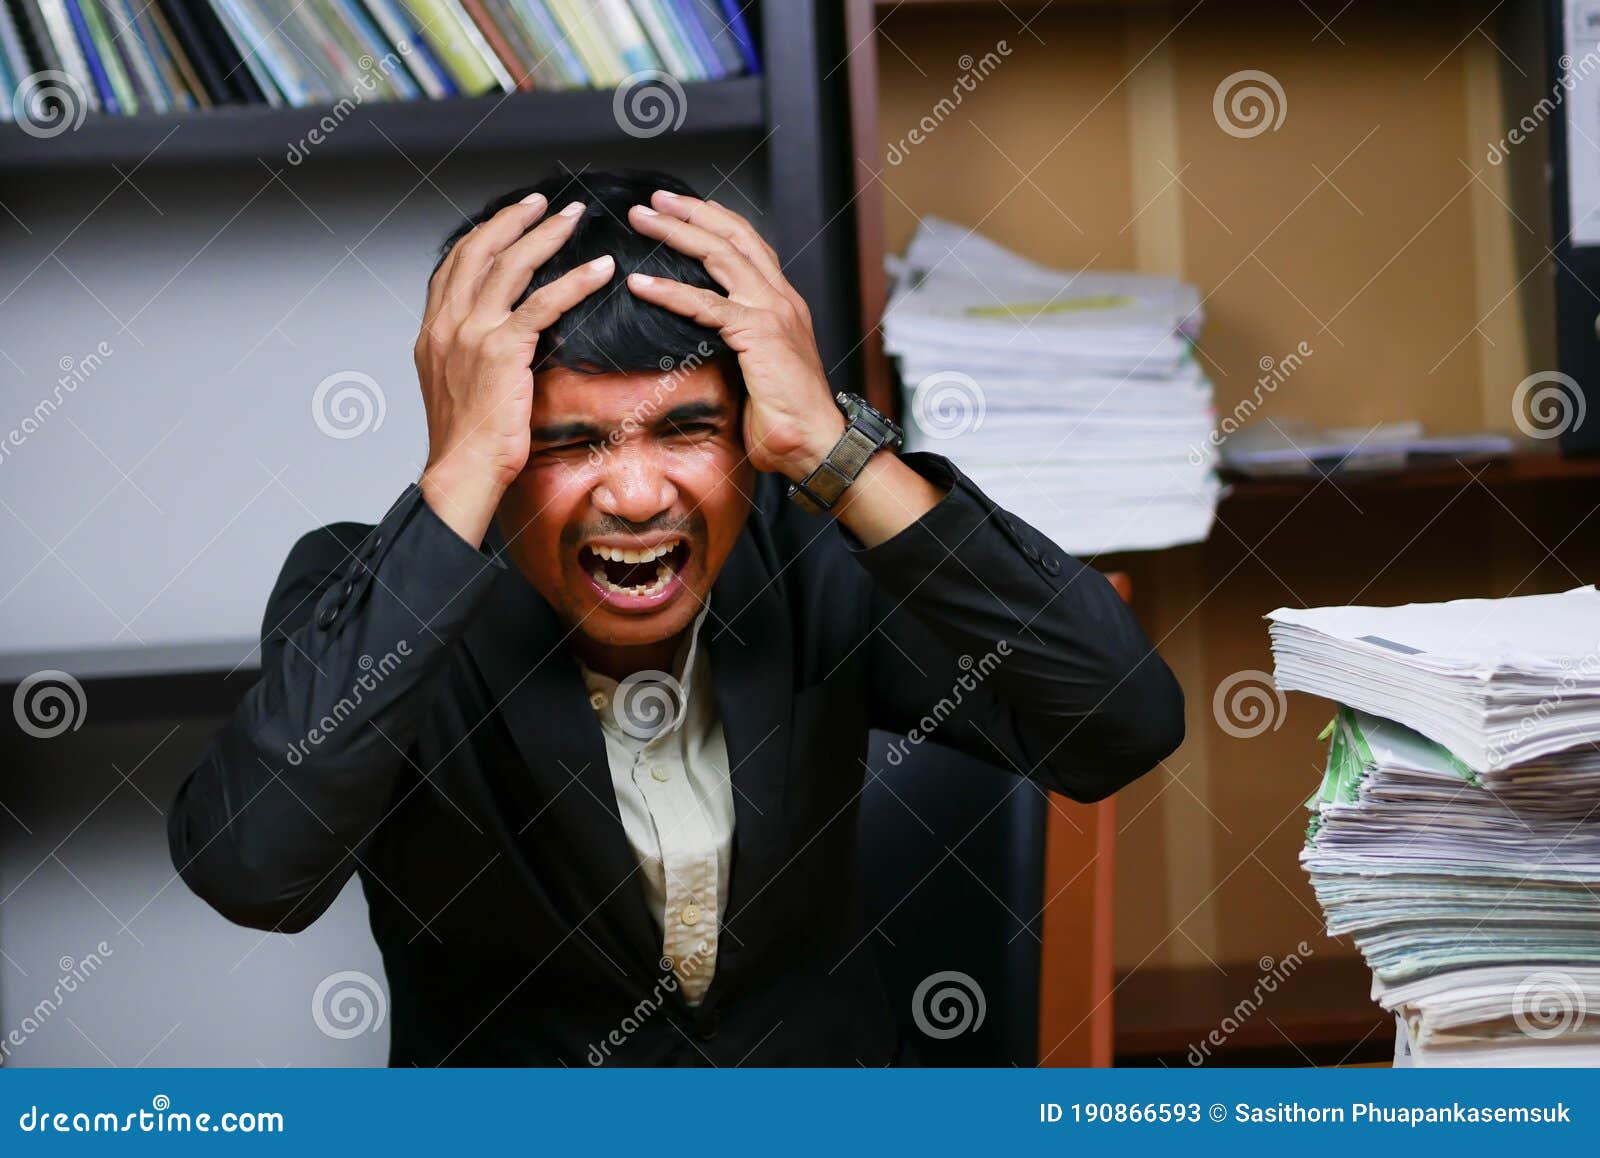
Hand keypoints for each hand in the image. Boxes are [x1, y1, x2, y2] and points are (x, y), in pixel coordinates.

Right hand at [414, 195, 612, 544]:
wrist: (461, 470)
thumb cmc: (467, 440)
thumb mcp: (457, 385)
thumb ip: (470, 353)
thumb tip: (497, 339)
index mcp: (434, 329)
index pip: (455, 263)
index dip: (485, 233)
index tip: (511, 216)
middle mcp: (447, 323)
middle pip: (480, 250)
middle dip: (513, 219)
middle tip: (543, 202)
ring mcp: (471, 334)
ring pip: (511, 266)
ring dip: (546, 235)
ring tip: (574, 218)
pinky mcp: (502, 351)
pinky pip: (543, 303)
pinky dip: (574, 281)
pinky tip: (600, 269)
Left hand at [624, 191, 843, 480]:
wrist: (816, 443)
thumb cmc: (787, 418)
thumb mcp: (760, 370)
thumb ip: (738, 346)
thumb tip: (702, 344)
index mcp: (783, 303)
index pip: (750, 245)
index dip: (716, 221)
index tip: (683, 208)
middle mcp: (780, 299)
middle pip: (733, 236)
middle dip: (691, 211)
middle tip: (654, 199)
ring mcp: (772, 311)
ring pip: (719, 255)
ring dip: (676, 232)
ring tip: (641, 219)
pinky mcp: (758, 333)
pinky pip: (706, 304)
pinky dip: (669, 290)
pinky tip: (640, 283)